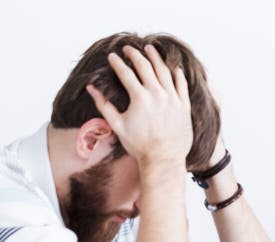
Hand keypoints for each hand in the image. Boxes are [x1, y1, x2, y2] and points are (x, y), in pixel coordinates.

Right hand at [86, 44, 192, 172]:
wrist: (163, 160)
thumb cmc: (139, 145)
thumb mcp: (117, 125)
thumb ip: (104, 105)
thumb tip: (91, 88)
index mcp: (139, 98)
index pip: (126, 73)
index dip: (117, 63)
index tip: (112, 56)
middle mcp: (157, 94)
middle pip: (145, 66)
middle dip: (135, 54)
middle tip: (128, 49)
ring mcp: (172, 99)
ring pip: (164, 70)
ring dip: (155, 57)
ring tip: (149, 49)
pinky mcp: (184, 106)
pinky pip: (181, 84)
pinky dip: (176, 73)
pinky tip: (172, 67)